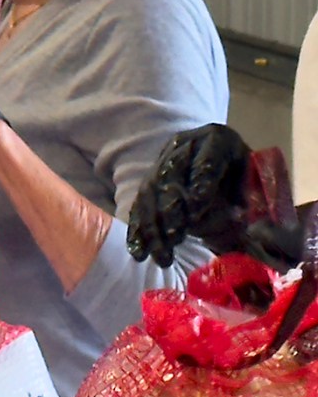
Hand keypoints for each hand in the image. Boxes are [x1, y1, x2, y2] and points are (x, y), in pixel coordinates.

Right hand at [126, 124, 252, 267]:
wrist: (229, 171)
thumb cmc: (249, 180)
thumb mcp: (258, 184)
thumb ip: (253, 199)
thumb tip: (244, 220)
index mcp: (218, 140)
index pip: (207, 159)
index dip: (200, 183)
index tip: (196, 210)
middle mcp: (184, 146)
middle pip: (170, 176)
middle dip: (170, 210)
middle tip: (175, 237)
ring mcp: (163, 163)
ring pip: (150, 194)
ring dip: (153, 227)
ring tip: (161, 257)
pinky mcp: (150, 183)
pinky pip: (139, 206)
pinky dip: (138, 230)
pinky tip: (139, 252)